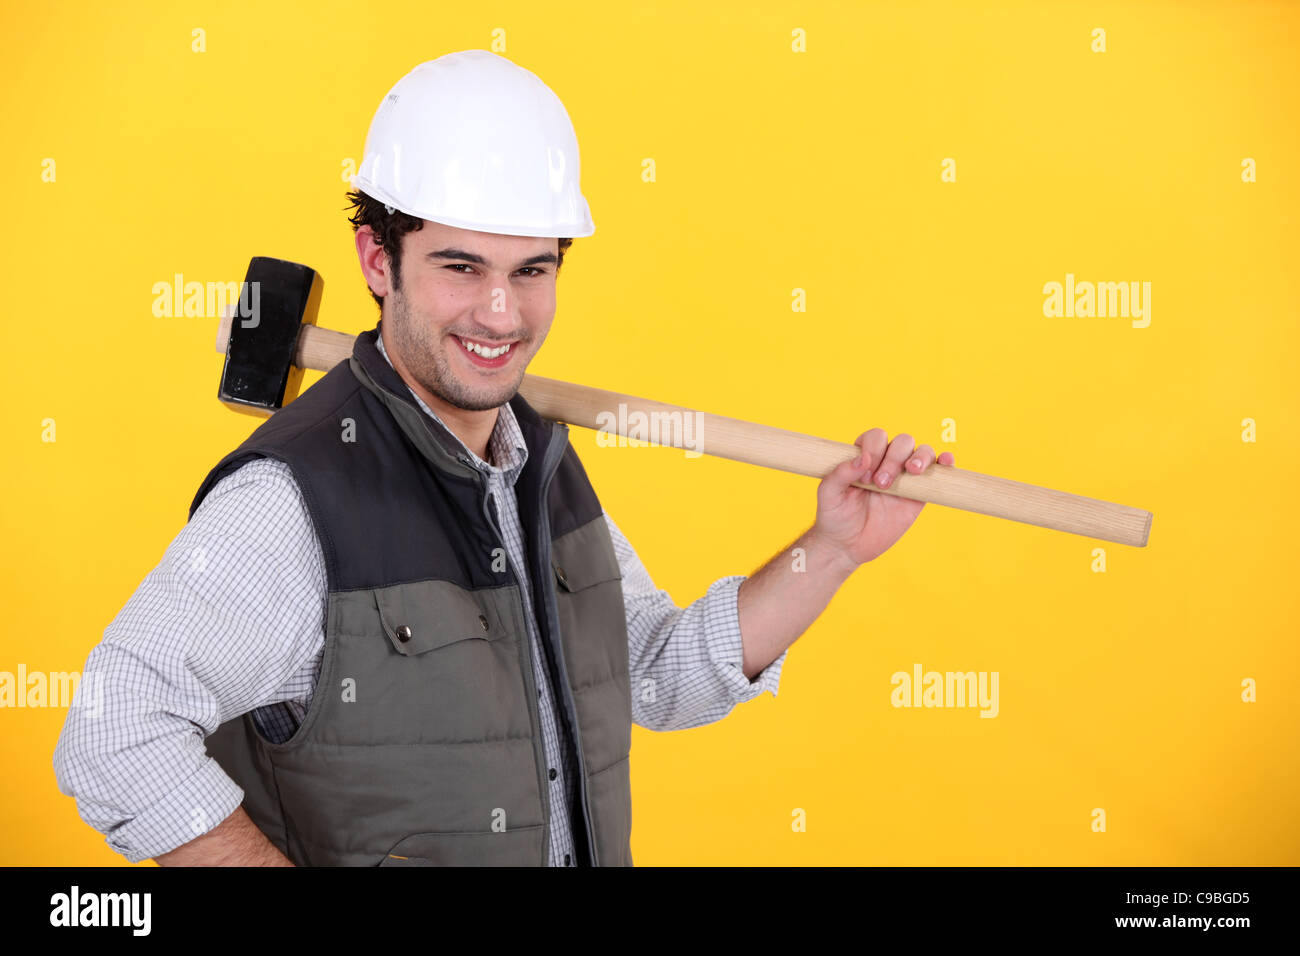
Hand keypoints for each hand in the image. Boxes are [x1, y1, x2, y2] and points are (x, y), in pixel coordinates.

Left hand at [812, 429, 954, 569]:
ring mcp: (905, 477)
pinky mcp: (920, 494)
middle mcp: (885, 462)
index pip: (875, 438)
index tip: (865, 475)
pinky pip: (937, 473)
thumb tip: (861, 459)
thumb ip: (840, 474)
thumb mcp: (828, 495)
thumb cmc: (835, 517)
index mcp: (863, 457)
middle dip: (894, 458)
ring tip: (912, 472)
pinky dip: (945, 462)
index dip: (873, 450)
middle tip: (881, 484)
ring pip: (921, 452)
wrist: (848, 545)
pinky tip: (945, 462)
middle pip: (902, 442)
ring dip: (920, 457)